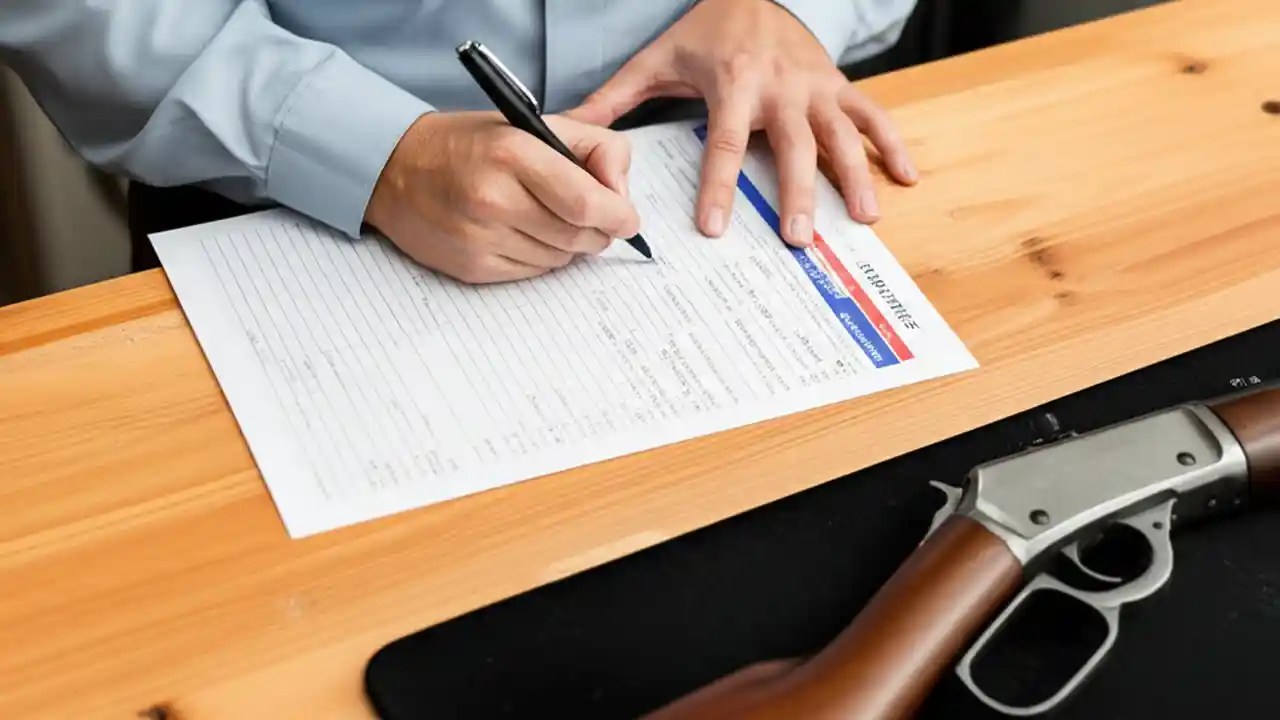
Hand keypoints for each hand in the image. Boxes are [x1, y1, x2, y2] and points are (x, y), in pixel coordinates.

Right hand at [366, 112, 640, 283]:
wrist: (394, 169)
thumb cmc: (470, 145)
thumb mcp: (534, 123)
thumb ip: (594, 147)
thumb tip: (622, 197)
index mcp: (513, 153)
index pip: (588, 202)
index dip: (619, 215)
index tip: (626, 218)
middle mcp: (494, 198)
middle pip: (580, 236)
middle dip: (596, 230)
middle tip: (589, 216)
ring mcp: (480, 238)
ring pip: (560, 259)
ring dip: (567, 244)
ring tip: (544, 217)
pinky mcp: (472, 267)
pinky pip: (533, 273)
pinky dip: (539, 257)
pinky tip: (520, 233)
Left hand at [568, 0, 916, 246]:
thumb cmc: (704, 31)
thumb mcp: (657, 60)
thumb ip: (616, 99)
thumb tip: (570, 129)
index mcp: (734, 84)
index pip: (725, 144)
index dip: (720, 188)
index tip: (716, 229)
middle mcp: (780, 87)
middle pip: (792, 148)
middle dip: (796, 194)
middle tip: (796, 238)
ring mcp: (816, 86)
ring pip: (841, 135)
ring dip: (856, 177)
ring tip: (864, 218)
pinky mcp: (839, 84)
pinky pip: (873, 115)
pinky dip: (891, 144)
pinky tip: (906, 178)